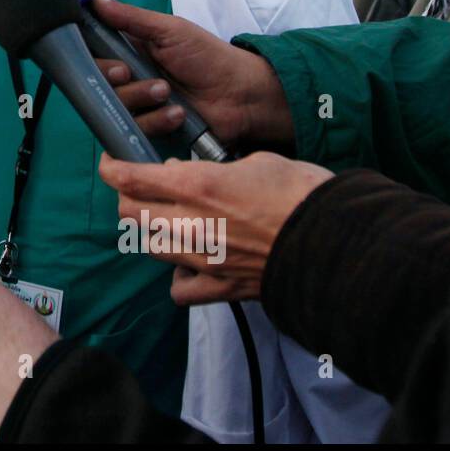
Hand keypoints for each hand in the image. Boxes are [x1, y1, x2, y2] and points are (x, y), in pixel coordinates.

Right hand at [92, 0, 292, 148]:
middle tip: (130, 73)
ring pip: (116, 107)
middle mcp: (129, 78)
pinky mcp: (150, 128)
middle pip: (98, 82)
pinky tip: (178, 114)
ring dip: (141, 98)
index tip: (102, 54)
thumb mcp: (170, 30)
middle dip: (115, 78)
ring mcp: (139, 105)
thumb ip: (131, 18)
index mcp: (130, 50)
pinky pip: (136, 129)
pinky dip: (157, 120)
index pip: (94, 53)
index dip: (91, 56)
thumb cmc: (207, 56)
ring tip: (168, 93)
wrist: (240, 94)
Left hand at [100, 151, 332, 304]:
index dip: (112, 168)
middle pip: (130, 212)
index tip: (111, 162)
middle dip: (129, 197)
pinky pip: (179, 288)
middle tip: (144, 188)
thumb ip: (214, 169)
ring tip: (173, 221)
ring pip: (149, 246)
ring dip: (153, 231)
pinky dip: (178, 276)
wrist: (338, 242)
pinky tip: (191, 263)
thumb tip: (187, 172)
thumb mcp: (257, 161)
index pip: (131, 178)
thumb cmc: (304, 193)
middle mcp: (191, 223)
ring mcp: (203, 259)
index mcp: (199, 185)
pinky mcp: (221, 287)